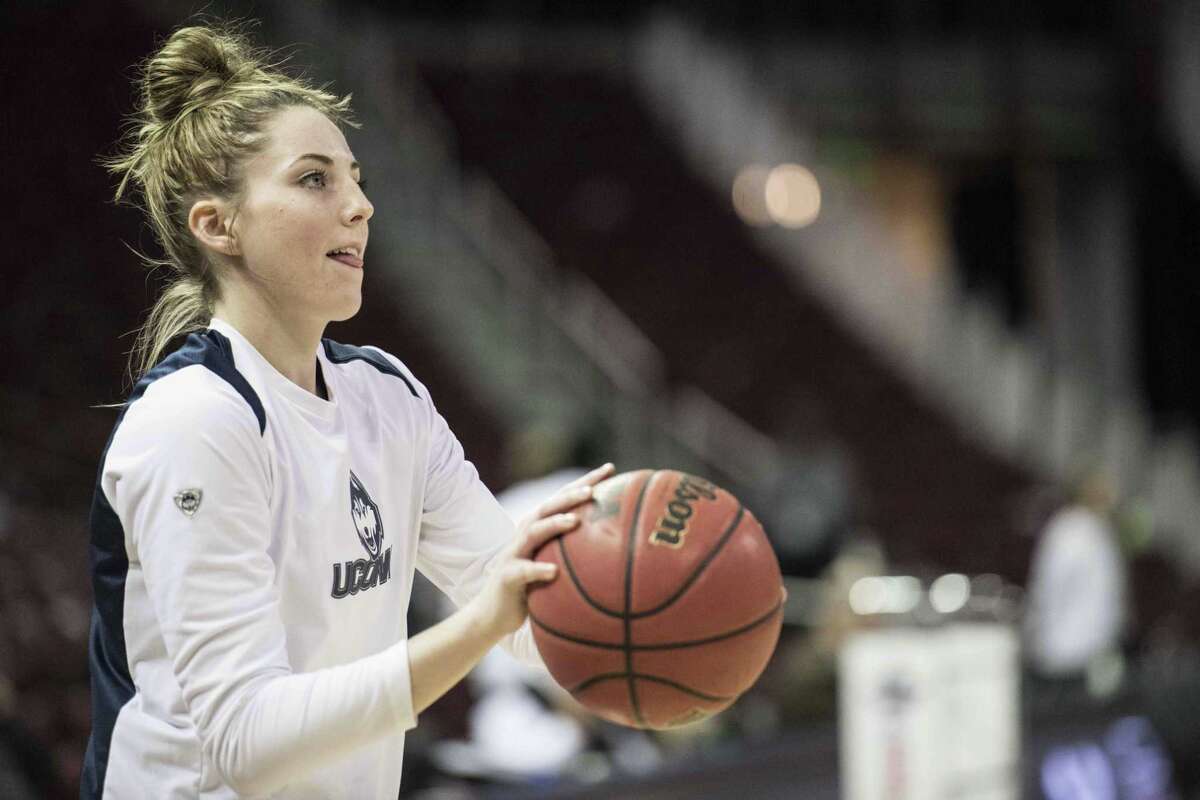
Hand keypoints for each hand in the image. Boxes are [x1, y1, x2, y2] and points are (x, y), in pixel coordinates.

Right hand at [468, 463, 616, 637]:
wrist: (493, 614)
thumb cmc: (531, 589)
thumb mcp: (555, 565)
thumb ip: (576, 553)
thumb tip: (622, 549)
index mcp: (539, 527)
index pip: (564, 498)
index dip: (585, 481)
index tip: (611, 468)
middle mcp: (525, 534)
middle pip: (548, 507)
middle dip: (570, 496)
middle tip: (592, 490)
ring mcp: (514, 553)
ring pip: (534, 532)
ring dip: (554, 524)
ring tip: (575, 521)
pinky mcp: (507, 576)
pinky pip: (524, 571)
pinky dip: (538, 570)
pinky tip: (554, 571)